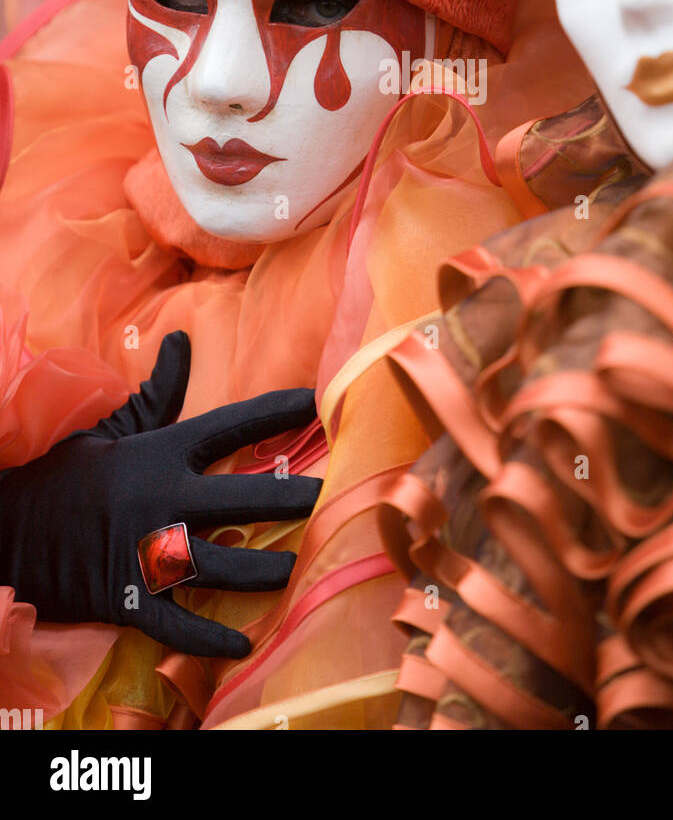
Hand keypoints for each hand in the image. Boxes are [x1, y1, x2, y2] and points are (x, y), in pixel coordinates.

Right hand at [0, 331, 320, 656]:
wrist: (7, 531)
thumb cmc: (66, 476)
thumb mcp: (111, 429)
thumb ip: (156, 392)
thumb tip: (181, 339)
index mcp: (158, 455)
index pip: (227, 425)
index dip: (273, 412)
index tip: (315, 401)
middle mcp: (158, 501)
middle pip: (238, 498)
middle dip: (287, 498)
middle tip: (329, 496)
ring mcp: (144, 553)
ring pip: (218, 565)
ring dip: (262, 571)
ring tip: (298, 569)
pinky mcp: (127, 599)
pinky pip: (175, 626)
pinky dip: (208, 639)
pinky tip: (243, 645)